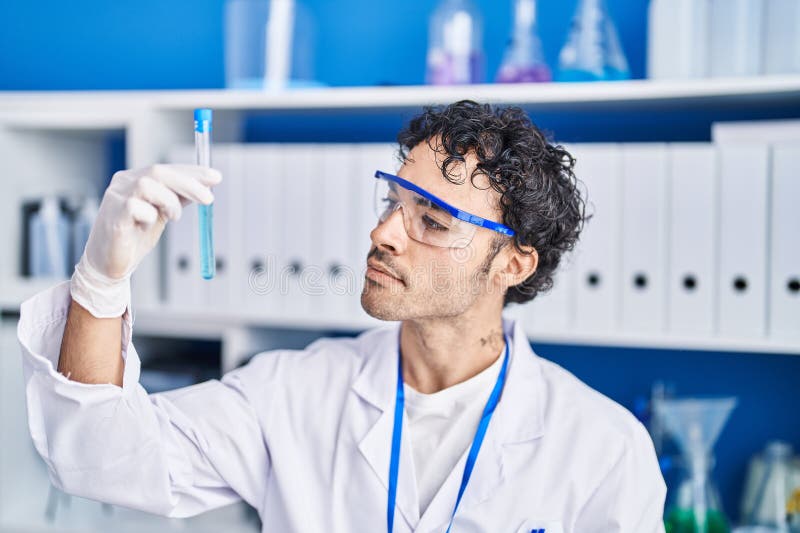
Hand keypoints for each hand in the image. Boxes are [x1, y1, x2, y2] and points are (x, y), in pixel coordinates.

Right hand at [70, 164, 221, 317]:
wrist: (110, 262)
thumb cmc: (135, 235)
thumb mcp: (163, 213)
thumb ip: (179, 199)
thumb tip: (206, 188)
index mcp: (136, 178)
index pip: (167, 168)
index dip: (192, 172)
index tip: (215, 177)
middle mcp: (124, 182)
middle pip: (158, 172)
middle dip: (188, 183)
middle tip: (209, 198)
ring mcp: (115, 197)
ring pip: (148, 185)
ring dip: (169, 202)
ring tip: (173, 218)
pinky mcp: (113, 215)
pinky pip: (135, 207)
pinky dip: (149, 216)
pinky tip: (146, 226)